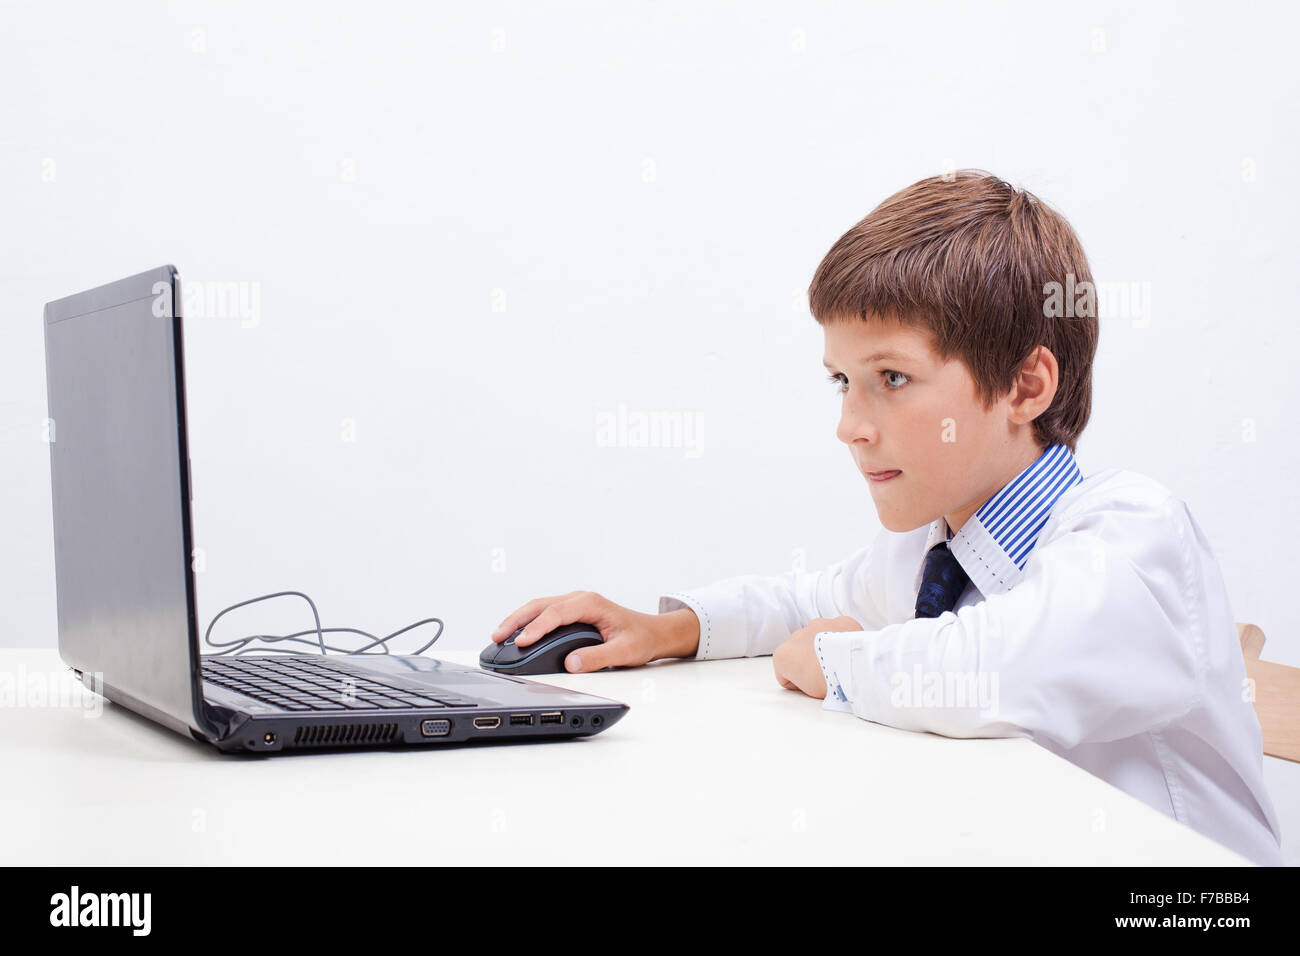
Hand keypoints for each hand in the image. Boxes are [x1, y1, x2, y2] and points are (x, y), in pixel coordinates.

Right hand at [489, 590, 698, 672]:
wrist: (653, 633)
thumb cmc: (641, 638)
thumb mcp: (624, 652)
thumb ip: (598, 657)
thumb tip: (571, 663)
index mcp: (592, 604)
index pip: (556, 613)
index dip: (536, 627)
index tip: (521, 642)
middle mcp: (580, 599)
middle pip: (540, 605)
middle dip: (516, 620)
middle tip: (497, 636)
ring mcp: (574, 603)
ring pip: (539, 606)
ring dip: (518, 619)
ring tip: (498, 636)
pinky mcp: (571, 612)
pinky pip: (544, 613)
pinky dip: (527, 622)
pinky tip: (515, 634)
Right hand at [772, 615, 861, 697]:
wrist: (857, 668)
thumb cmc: (832, 682)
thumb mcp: (808, 691)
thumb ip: (803, 679)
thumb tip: (815, 676)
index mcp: (784, 655)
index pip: (785, 671)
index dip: (800, 681)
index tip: (813, 685)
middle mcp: (797, 635)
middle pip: (801, 650)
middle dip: (811, 659)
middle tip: (828, 674)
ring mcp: (818, 625)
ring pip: (819, 636)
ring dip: (826, 646)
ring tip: (840, 662)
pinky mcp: (839, 620)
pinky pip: (838, 629)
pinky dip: (843, 638)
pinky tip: (849, 651)